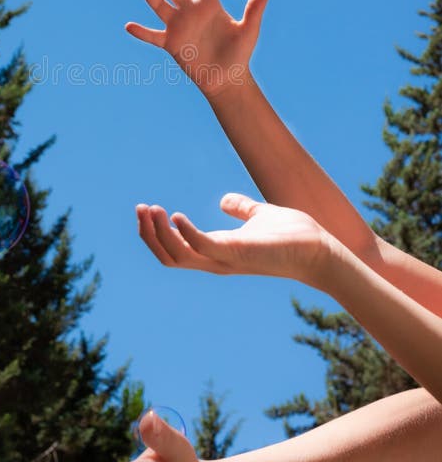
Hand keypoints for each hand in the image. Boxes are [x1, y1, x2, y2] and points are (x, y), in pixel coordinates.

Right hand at [125, 0, 270, 98]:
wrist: (226, 78)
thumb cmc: (239, 53)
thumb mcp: (249, 30)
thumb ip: (254, 8)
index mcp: (210, 6)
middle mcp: (191, 12)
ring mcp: (179, 27)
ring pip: (160, 6)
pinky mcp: (171, 44)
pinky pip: (153, 36)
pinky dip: (141, 33)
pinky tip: (128, 26)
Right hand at [137, 193, 332, 287]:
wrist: (321, 249)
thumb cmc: (293, 236)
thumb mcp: (259, 215)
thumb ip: (241, 209)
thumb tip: (224, 201)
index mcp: (218, 251)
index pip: (176, 250)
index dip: (157, 233)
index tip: (146, 209)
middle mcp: (217, 260)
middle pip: (170, 256)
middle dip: (149, 235)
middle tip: (140, 208)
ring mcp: (226, 260)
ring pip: (179, 256)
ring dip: (159, 235)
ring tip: (150, 209)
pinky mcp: (238, 254)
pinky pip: (203, 248)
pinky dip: (185, 234)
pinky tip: (176, 216)